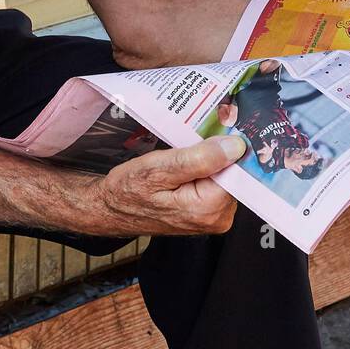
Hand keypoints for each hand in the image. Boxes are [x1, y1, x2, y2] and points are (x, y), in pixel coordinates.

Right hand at [87, 136, 246, 236]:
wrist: (112, 208)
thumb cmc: (129, 189)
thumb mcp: (159, 168)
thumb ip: (199, 159)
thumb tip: (235, 147)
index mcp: (208, 209)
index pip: (237, 170)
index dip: (227, 147)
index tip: (214, 130)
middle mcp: (217, 218)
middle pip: (233, 173)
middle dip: (216, 153)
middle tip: (191, 140)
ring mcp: (213, 217)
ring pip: (224, 176)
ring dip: (209, 159)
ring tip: (184, 152)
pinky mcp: (208, 212)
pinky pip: (216, 182)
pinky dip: (205, 168)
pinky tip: (186, 162)